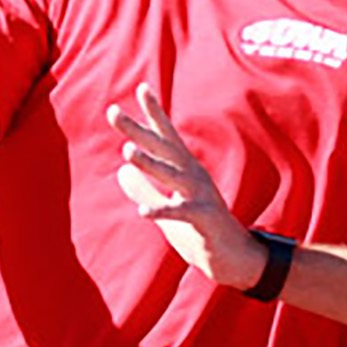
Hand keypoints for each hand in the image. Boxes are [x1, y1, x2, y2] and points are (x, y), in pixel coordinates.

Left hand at [109, 83, 267, 289]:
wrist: (234, 258)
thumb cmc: (201, 230)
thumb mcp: (167, 208)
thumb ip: (145, 188)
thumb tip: (120, 172)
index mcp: (185, 170)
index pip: (166, 136)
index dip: (154, 113)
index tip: (141, 87)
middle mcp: (194, 176)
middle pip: (163, 148)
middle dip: (137, 130)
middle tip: (112, 112)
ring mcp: (202, 196)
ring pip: (173, 175)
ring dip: (150, 163)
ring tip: (127, 151)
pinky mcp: (206, 219)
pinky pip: (181, 213)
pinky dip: (162, 210)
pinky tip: (141, 212)